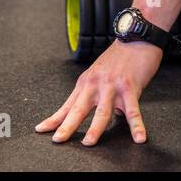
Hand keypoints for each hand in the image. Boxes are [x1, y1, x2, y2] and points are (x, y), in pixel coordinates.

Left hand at [36, 40, 162, 145]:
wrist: (136, 36)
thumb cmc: (120, 56)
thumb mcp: (100, 74)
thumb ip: (99, 96)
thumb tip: (105, 116)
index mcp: (86, 83)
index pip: (67, 105)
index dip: (55, 119)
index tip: (41, 130)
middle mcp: (96, 85)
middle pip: (79, 109)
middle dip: (67, 126)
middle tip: (58, 140)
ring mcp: (112, 86)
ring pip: (102, 112)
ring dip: (95, 129)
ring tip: (89, 143)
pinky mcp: (130, 87)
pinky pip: (133, 111)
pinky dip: (136, 126)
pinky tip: (139, 137)